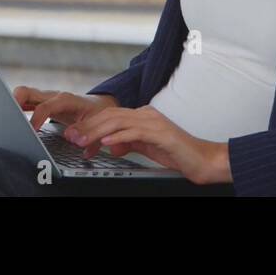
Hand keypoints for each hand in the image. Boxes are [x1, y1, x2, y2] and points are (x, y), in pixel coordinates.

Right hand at [12, 86, 117, 131]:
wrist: (98, 106)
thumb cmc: (97, 114)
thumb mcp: (97, 123)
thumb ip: (87, 132)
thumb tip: (71, 138)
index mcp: (66, 100)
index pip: (46, 106)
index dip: (36, 118)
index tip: (30, 131)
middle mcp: (52, 96)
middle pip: (27, 92)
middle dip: (14, 102)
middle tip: (7, 118)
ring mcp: (44, 98)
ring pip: (22, 94)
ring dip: (11, 104)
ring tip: (2, 119)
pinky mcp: (40, 103)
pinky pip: (23, 101)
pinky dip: (14, 108)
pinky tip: (7, 118)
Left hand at [63, 105, 231, 184]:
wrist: (203, 160)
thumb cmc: (177, 154)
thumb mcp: (146, 148)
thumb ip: (129, 144)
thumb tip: (111, 147)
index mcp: (143, 115)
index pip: (110, 116)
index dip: (90, 125)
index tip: (74, 136)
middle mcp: (147, 114)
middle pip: (110, 115)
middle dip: (88, 126)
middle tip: (71, 136)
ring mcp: (154, 122)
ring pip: (119, 121)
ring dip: (97, 132)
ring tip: (82, 140)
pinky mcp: (162, 133)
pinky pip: (135, 133)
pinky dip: (118, 137)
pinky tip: (106, 144)